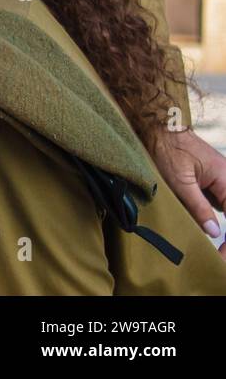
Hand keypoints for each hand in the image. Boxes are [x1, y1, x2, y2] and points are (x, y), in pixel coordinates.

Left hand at [152, 126, 225, 259]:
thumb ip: (199, 207)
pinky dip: (207, 210)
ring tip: (205, 232)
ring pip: (223, 207)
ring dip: (214, 220)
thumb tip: (215, 232)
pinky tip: (198, 219)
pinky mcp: (209, 179)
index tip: (222, 252)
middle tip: (218, 251)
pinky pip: (214, 199)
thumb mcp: (180, 182)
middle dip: (222, 229)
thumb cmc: (168, 149)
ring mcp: (219, 178)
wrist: (159, 126)